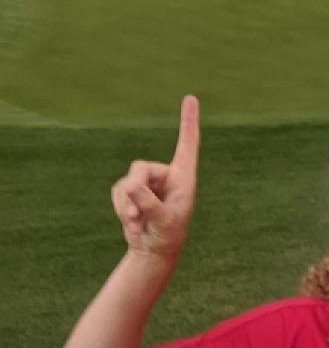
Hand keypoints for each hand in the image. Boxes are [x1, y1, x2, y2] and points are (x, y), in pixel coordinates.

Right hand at [111, 94, 199, 259]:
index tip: (191, 97)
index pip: (187, 144)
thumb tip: (131, 186)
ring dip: (126, 204)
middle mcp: (166, 175)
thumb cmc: (168, 235)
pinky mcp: (131, 190)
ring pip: (127, 181)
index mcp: (184, 177)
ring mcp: (148, 182)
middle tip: (135, 215)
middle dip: (134, 190)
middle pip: (141, 168)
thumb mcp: (163, 222)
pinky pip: (118, 191)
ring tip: (137, 223)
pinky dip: (120, 207)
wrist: (153, 250)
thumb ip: (149, 203)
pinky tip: (131, 223)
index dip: (188, 121)